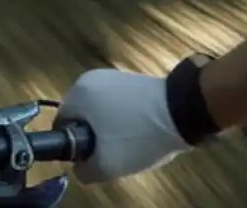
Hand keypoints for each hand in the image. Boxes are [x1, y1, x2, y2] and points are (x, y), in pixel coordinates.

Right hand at [55, 68, 189, 182]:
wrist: (184, 110)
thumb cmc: (138, 135)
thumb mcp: (108, 165)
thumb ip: (85, 171)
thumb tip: (79, 168)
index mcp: (76, 95)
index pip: (62, 124)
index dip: (75, 145)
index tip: (95, 156)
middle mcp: (88, 79)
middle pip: (82, 116)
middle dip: (94, 135)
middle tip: (113, 151)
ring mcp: (111, 75)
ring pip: (100, 109)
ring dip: (110, 126)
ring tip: (131, 140)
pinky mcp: (130, 77)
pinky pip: (117, 101)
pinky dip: (125, 116)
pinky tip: (142, 127)